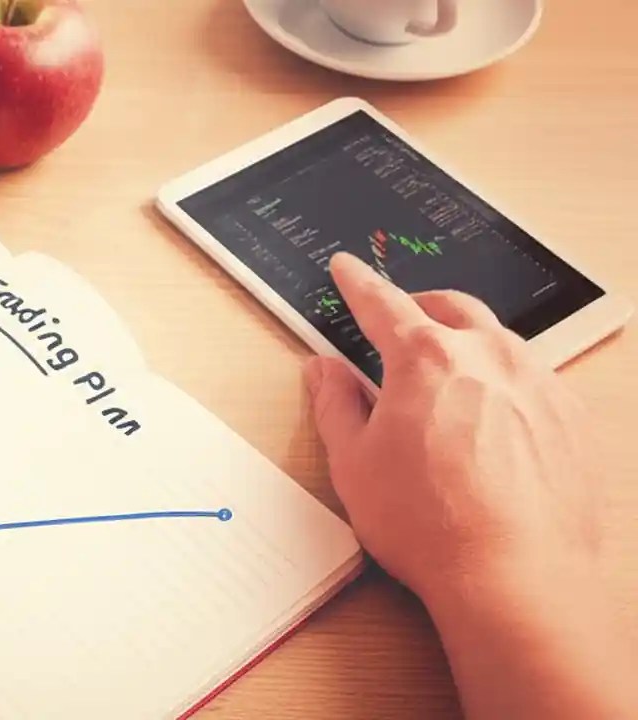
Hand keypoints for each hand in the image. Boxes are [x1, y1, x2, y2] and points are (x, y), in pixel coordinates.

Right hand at [303, 253, 598, 609]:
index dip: (358, 284)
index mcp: (425, 358)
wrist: (517, 578)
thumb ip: (336, 405)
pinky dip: (505, 385)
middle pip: (450, 307)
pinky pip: (534, 381)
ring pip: (498, 340)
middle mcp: (489, 356)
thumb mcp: (354, 464)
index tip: (347, 268)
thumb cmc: (430, 524)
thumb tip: (324, 369)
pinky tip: (492, 422)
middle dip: (420, 304)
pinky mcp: (572, 419)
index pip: (382, 304)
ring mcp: (538, 384)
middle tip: (400, 318)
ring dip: (467, 343)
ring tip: (448, 376)